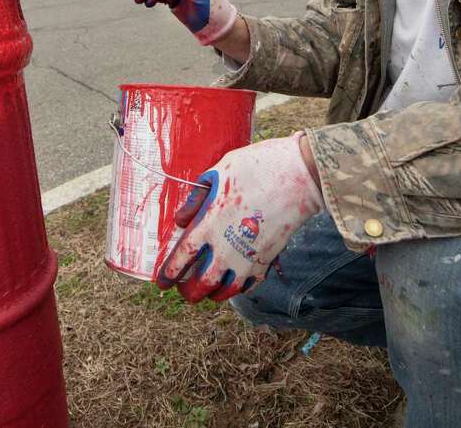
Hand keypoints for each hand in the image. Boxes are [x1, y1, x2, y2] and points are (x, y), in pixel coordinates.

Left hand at [155, 133, 323, 302]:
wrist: (299, 175)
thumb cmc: (257, 166)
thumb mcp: (219, 171)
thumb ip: (197, 197)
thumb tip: (180, 219)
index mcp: (210, 223)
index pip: (182, 257)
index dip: (168, 273)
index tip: (161, 281)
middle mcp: (227, 246)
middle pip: (201, 282)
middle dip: (188, 292)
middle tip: (183, 291)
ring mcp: (249, 255)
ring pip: (226, 290)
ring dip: (213, 294)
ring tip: (208, 293)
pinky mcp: (268, 258)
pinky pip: (250, 284)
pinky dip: (239, 289)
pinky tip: (234, 284)